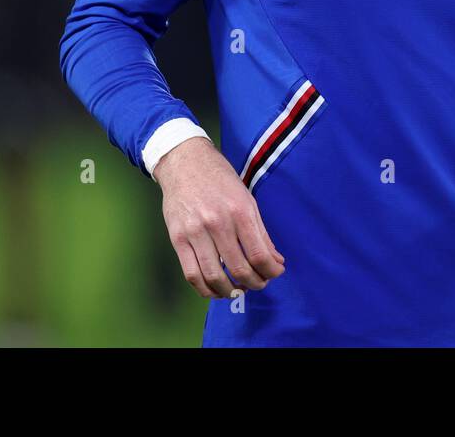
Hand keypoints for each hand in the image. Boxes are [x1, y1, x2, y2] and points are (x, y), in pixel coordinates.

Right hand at [152, 137, 286, 297]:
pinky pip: (192, 274)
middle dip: (254, 283)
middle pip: (239, 269)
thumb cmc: (220, 179)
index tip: (275, 274)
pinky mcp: (178, 238)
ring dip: (230, 291)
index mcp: (240, 211)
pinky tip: (216, 289)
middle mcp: (218, 223)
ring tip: (238, 290)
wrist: (185, 162)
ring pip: (214, 277)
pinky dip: (205, 289)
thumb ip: (261, 233)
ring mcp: (195, 232)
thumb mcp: (247, 199)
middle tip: (259, 283)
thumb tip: (276, 260)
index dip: (271, 271)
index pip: (259, 255)